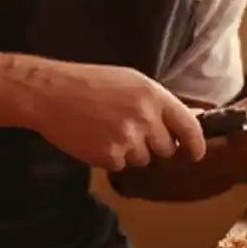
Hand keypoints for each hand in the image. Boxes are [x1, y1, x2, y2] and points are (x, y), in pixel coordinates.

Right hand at [20, 60, 205, 170]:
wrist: (50, 93)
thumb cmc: (90, 83)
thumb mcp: (132, 82)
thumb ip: (161, 102)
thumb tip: (193, 117)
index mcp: (154, 95)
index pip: (189, 127)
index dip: (195, 144)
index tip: (196, 153)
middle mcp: (145, 117)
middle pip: (166, 149)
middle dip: (153, 146)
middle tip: (130, 131)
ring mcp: (128, 138)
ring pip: (143, 160)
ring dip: (130, 152)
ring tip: (107, 130)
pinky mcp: (109, 155)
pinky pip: (120, 165)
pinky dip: (110, 157)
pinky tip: (95, 139)